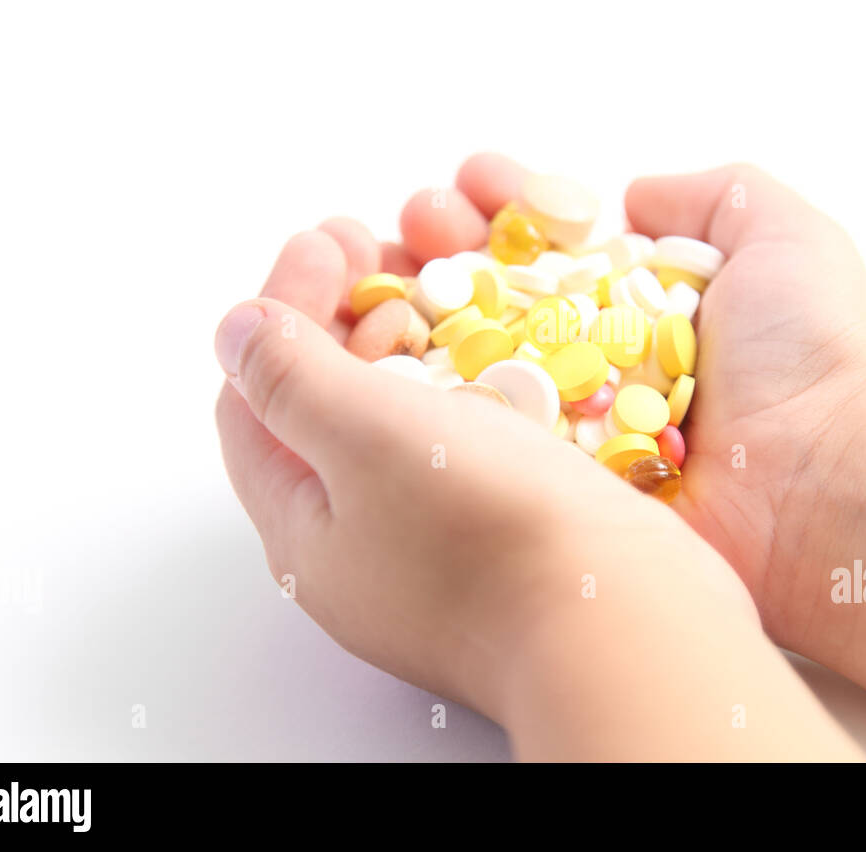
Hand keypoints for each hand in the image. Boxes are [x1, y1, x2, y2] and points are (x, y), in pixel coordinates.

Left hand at [212, 170, 758, 724]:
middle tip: (378, 247)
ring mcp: (438, 550)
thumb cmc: (494, 531)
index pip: (254, 402)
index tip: (331, 240)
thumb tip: (235, 330)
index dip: (280, 309)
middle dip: (343, 316)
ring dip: (407, 345)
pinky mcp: (508, 542)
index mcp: (306, 532)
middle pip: (326, 411)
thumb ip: (292, 377)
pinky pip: (466, 448)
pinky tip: (495, 354)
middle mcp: (364, 548)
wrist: (630, 625)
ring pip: (403, 426)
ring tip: (440, 284)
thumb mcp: (369, 435)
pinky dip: (465, 387)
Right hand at [382, 153, 865, 668]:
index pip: (556, 244)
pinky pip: (471, 434)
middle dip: (446, 248)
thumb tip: (635, 196)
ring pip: (469, 360)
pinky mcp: (550, 482)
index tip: (476, 178)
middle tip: (414, 221)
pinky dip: (419, 395)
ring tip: (376, 269)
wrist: (821, 481)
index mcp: (644, 304)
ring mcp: (569, 424)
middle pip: (498, 296)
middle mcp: (598, 361)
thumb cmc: (811, 354)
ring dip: (415, 310)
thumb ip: (714, 195)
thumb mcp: (783, 235)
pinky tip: (380, 351)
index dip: (510, 205)